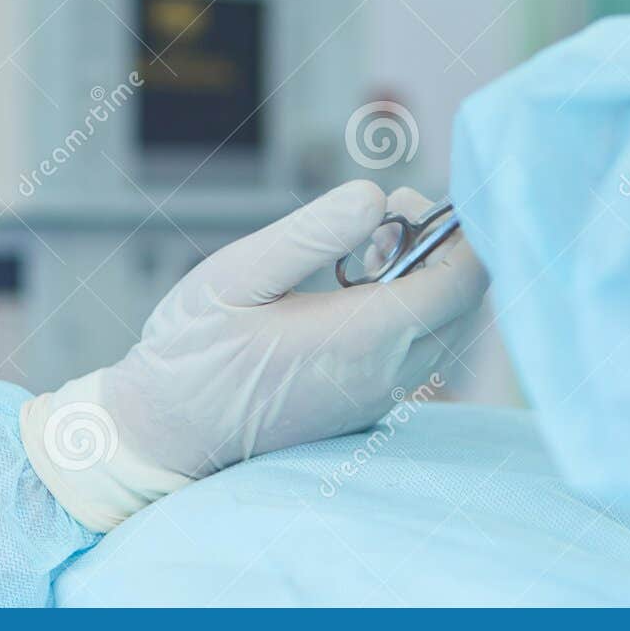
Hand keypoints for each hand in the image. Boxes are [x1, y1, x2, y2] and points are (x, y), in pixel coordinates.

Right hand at [19, 181, 487, 532]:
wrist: (166, 435)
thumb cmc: (192, 352)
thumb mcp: (236, 276)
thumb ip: (308, 234)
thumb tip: (374, 196)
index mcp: (364, 339)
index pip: (463, 282)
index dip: (456, 230)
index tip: (405, 200)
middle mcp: (387, 376)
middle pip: (463, 303)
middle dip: (437, 247)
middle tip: (380, 215)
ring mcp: (380, 396)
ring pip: (443, 327)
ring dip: (420, 277)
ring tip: (359, 250)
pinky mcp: (365, 405)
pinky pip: (416, 349)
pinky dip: (403, 307)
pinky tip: (348, 290)